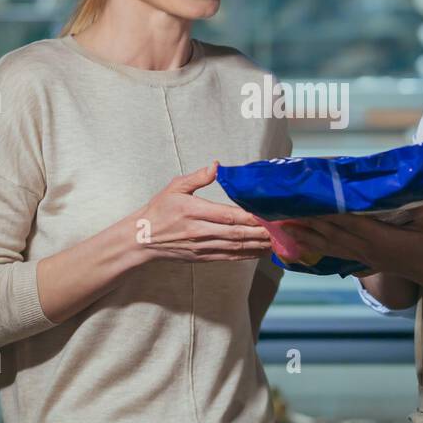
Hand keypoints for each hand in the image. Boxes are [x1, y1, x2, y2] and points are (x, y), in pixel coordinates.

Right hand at [133, 162, 273, 262]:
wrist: (143, 238)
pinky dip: (247, 255)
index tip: (267, 214)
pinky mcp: (203, 257)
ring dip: (258, 245)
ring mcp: (202, 247)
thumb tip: (216, 166)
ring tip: (277, 240)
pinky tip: (260, 251)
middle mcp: (199, 231)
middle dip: (260, 232)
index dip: (249, 217)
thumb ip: (197, 177)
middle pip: (236, 233)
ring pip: (235, 247)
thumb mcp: (175, 187)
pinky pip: (229, 257)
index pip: (227, 215)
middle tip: (280, 229)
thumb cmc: (159, 210)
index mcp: (193, 211)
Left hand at [283, 209, 422, 286]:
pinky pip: (336, 253)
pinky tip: (303, 245)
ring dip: (307, 237)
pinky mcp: (364, 260)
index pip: (350, 222)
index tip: (311, 202)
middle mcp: (367, 249)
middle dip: (309, 222)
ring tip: (285, 229)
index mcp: (381, 238)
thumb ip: (422, 212)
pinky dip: (317, 247)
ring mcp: (364, 256)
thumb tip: (412, 193)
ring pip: (330, 246)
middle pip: (333, 234)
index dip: (329, 213)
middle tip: (286, 212)